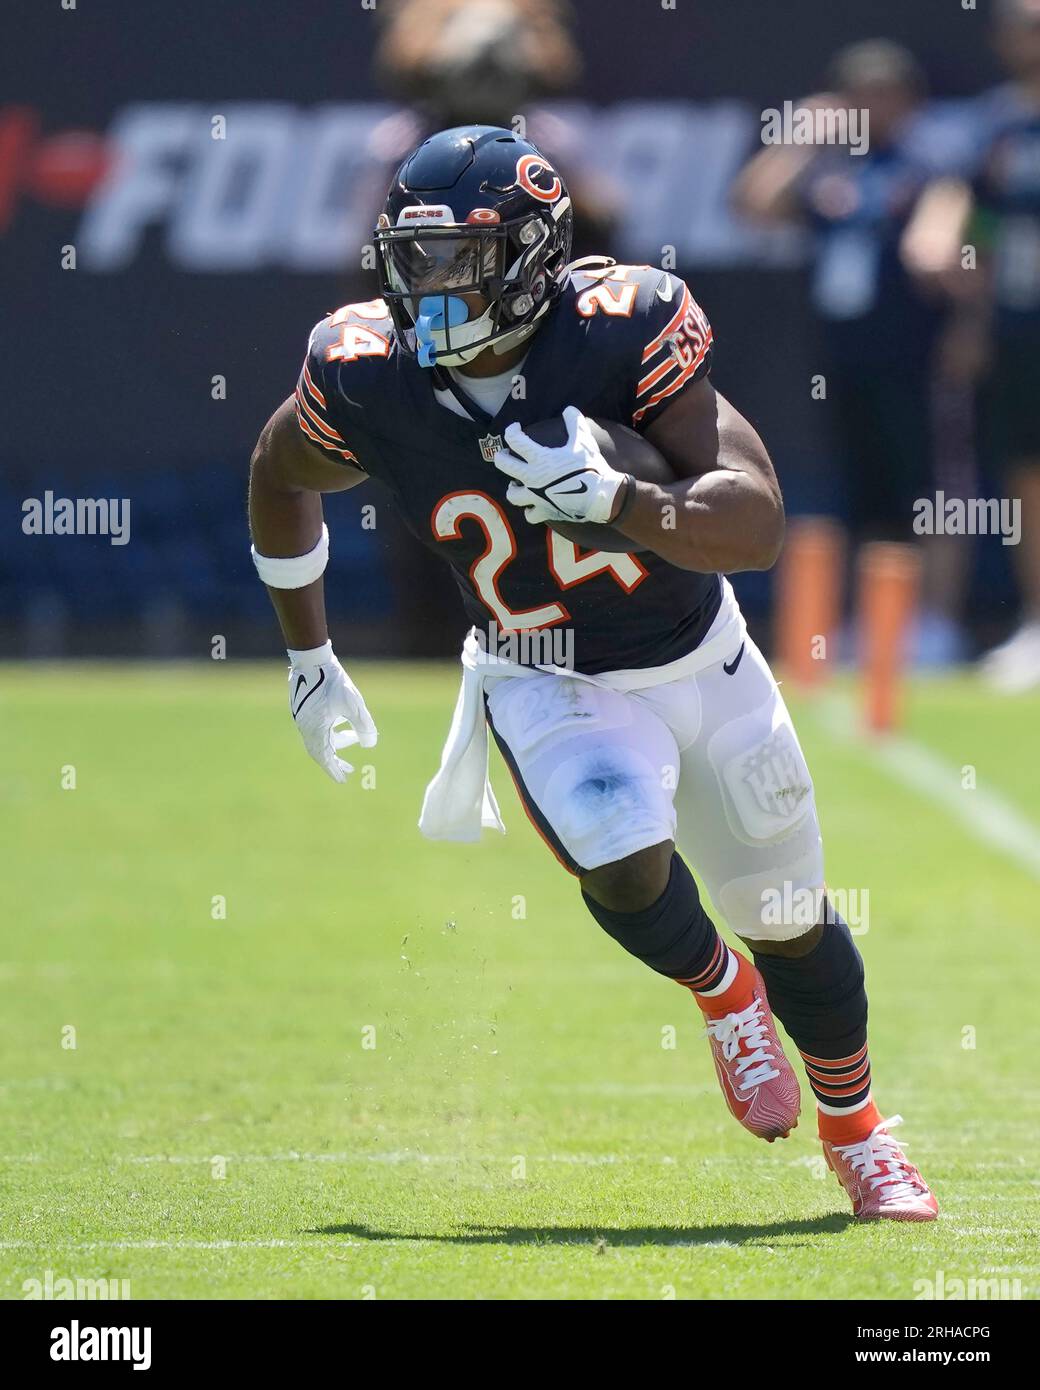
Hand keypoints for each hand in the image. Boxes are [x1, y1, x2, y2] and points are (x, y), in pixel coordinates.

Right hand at [287, 641, 376, 782]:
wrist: (312, 659)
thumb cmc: (332, 681)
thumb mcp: (353, 704)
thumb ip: (363, 725)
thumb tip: (370, 744)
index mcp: (315, 729)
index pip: (324, 757)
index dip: (334, 770)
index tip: (343, 780)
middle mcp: (306, 726)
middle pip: (320, 751)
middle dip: (335, 761)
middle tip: (348, 770)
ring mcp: (303, 717)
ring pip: (319, 737)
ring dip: (335, 743)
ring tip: (351, 740)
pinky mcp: (304, 708)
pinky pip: (317, 727)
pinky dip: (330, 731)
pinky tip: (341, 722)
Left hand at [494, 406, 627, 525]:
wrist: (600, 496)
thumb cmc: (590, 466)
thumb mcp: (584, 439)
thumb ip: (574, 422)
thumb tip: (568, 409)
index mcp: (539, 458)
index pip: (515, 440)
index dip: (512, 430)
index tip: (516, 428)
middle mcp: (532, 477)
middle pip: (504, 466)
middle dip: (501, 457)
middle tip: (505, 454)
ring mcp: (536, 496)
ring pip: (512, 494)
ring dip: (512, 488)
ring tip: (517, 483)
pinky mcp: (545, 511)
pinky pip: (530, 515)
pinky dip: (530, 510)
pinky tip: (533, 506)